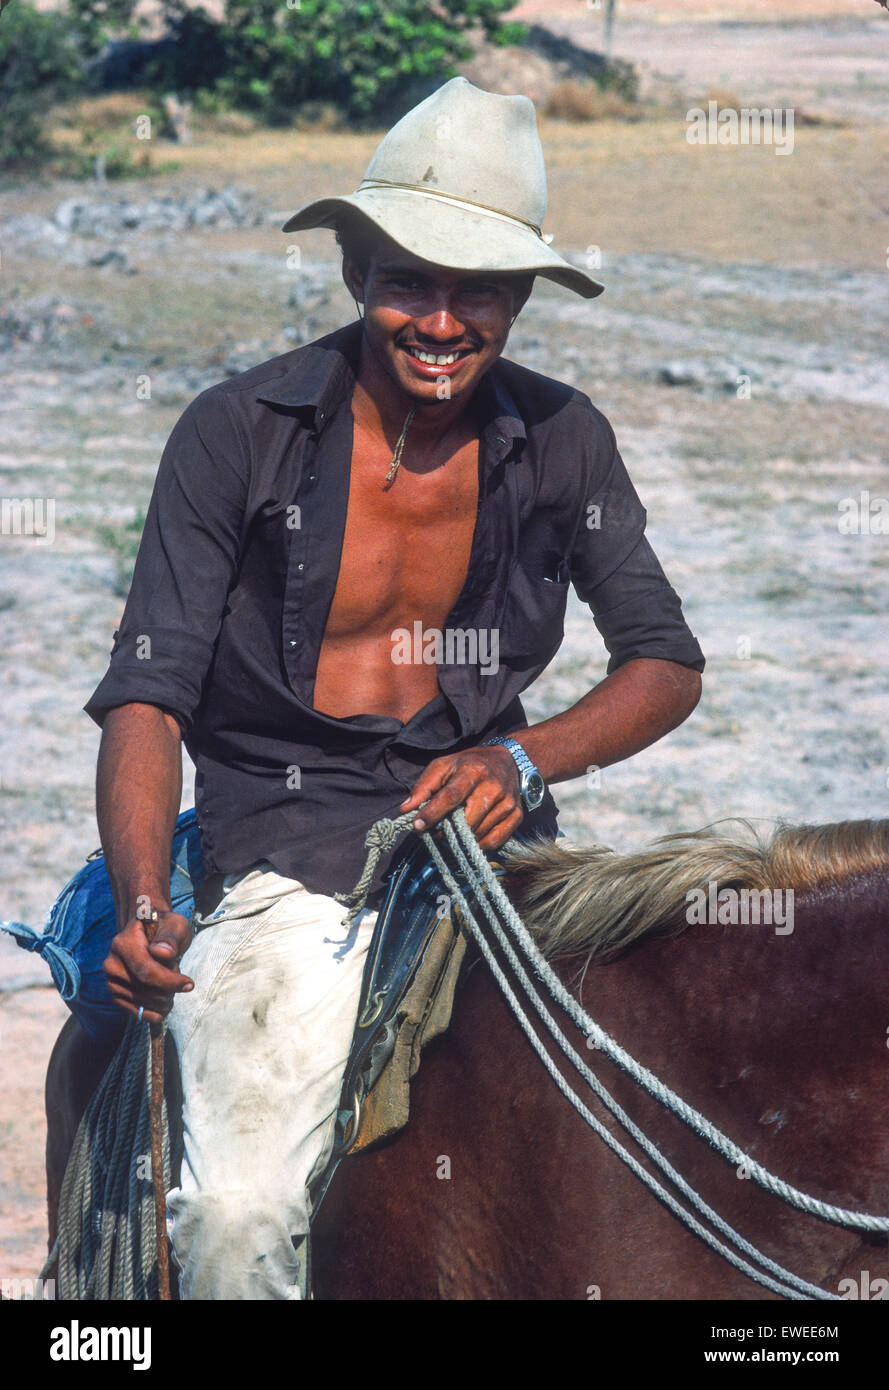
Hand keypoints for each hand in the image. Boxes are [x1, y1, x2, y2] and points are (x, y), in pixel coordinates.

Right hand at [104, 909, 193, 1024]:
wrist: (148, 934)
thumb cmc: (164, 928)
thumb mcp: (174, 924)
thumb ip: (170, 937)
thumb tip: (163, 953)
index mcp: (124, 942)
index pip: (146, 970)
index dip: (169, 981)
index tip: (189, 984)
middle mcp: (112, 961)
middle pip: (144, 988)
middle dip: (168, 990)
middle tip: (181, 982)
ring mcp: (111, 979)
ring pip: (140, 1001)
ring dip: (162, 1001)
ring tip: (172, 988)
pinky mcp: (114, 992)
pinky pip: (132, 1010)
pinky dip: (151, 1012)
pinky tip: (163, 1008)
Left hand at [399, 746, 523, 852]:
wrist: (509, 761)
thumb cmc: (470, 764)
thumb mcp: (444, 766)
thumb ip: (423, 786)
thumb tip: (405, 809)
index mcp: (473, 771)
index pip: (451, 796)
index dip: (433, 813)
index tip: (418, 825)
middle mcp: (493, 787)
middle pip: (466, 821)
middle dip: (446, 830)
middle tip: (436, 830)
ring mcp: (507, 803)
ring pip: (478, 833)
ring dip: (461, 838)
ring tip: (453, 830)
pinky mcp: (516, 815)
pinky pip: (494, 842)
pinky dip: (478, 844)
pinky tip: (470, 836)